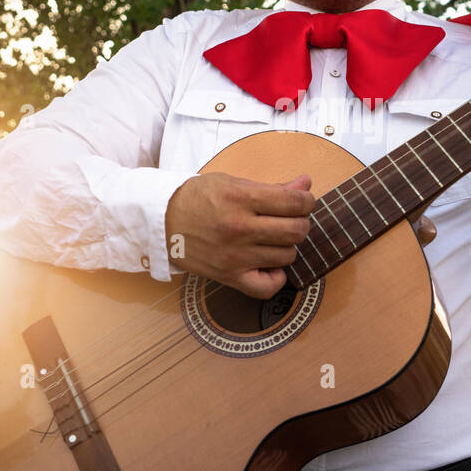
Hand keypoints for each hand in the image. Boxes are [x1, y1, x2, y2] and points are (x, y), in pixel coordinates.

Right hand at [164, 172, 314, 298]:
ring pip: (287, 256)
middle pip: (296, 231)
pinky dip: (276, 277)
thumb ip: (273, 187)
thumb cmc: (199, 198)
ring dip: (287, 246)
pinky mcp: (229, 277)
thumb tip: (306, 185)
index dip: (307, 201)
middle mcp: (239, 228)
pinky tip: (270, 264)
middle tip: (291, 219)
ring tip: (274, 238)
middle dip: (301, 222)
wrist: (163, 221)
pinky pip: (267, 287)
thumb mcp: (233, 183)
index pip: (294, 203)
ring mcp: (235, 256)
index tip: (304, 202)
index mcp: (240, 199)